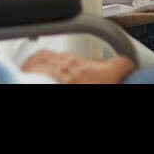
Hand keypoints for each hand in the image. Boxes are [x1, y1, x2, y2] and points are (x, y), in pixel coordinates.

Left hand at [20, 50, 135, 82]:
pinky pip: (51, 61)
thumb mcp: (96, 83)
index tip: (125, 74)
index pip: (123, 64)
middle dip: (91, 77)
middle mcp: (80, 62)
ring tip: (62, 87)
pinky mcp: (39, 57)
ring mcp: (59, 58)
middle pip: (93, 65)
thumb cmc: (64, 96)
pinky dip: (51, 70)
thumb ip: (105, 79)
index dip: (125, 70)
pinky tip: (47, 83)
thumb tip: (111, 80)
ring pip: (70, 63)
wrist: (28, 91)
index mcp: (98, 75)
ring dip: (69, 74)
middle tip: (85, 86)